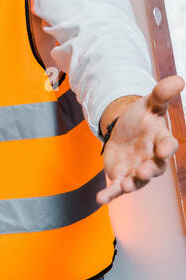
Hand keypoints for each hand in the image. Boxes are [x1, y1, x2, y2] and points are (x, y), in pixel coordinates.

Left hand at [96, 76, 183, 203]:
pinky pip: (116, 189)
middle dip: (149, 171)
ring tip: (126, 187)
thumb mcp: (149, 103)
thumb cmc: (141, 117)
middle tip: (145, 171)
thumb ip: (161, 94)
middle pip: (154, 168)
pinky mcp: (121, 176)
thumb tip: (178, 79)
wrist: (123, 129)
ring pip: (137, 181)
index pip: (167, 145)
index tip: (166, 148)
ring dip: (131, 185)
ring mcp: (136, 170)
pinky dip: (109, 195)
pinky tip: (101, 200)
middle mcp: (151, 159)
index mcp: (160, 141)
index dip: (167, 147)